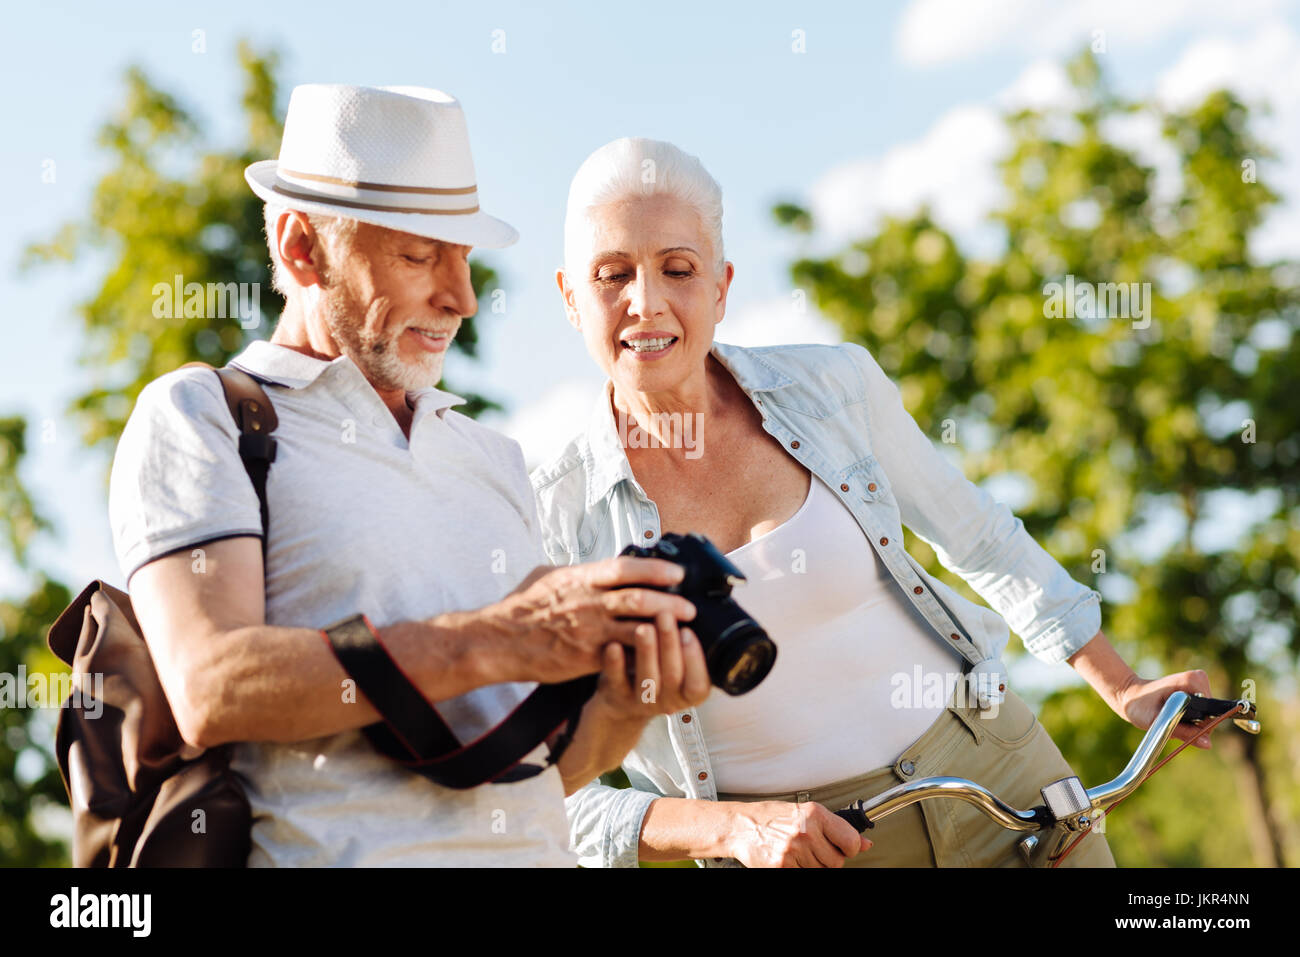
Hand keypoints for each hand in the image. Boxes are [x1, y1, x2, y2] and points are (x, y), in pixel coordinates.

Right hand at [489, 557, 696, 684]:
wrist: (499, 641)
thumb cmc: (521, 608)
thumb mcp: (546, 575)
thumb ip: (575, 571)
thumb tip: (595, 564)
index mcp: (580, 578)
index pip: (625, 568)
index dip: (656, 569)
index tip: (677, 573)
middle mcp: (588, 602)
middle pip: (639, 599)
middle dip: (670, 603)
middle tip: (690, 607)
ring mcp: (589, 632)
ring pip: (637, 629)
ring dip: (665, 630)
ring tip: (684, 631)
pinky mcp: (586, 658)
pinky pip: (623, 657)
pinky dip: (644, 656)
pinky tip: (660, 658)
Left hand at [591, 610, 711, 722]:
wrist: (624, 697)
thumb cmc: (659, 668)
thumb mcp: (679, 662)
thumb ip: (685, 644)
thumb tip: (690, 608)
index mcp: (689, 694)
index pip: (698, 684)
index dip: (694, 658)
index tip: (688, 630)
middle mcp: (669, 702)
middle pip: (672, 676)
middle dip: (669, 644)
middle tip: (665, 615)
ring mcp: (642, 701)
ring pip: (646, 679)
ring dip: (646, 651)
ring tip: (644, 627)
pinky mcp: (617, 696)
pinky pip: (616, 681)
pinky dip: (615, 663)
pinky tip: (613, 644)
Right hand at [724, 800, 872, 867]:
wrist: (741, 826)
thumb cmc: (773, 817)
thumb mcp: (805, 813)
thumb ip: (836, 827)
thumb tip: (866, 843)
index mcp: (814, 814)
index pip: (851, 841)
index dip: (850, 848)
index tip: (844, 848)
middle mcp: (805, 832)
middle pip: (836, 862)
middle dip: (828, 859)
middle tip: (813, 849)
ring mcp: (793, 851)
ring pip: (821, 871)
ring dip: (813, 866)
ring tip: (799, 852)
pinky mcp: (782, 866)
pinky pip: (804, 875)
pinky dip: (800, 869)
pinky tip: (791, 860)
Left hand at [1114, 669, 1214, 748]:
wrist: (1129, 696)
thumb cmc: (1139, 706)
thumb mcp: (1158, 721)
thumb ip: (1184, 732)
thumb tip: (1208, 744)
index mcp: (1191, 681)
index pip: (1211, 713)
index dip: (1197, 727)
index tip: (1177, 725)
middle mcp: (1198, 679)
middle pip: (1210, 716)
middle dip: (1192, 726)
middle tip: (1170, 722)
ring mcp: (1198, 684)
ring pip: (1205, 717)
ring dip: (1189, 725)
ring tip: (1169, 719)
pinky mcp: (1196, 691)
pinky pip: (1200, 714)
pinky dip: (1188, 721)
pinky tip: (1173, 717)